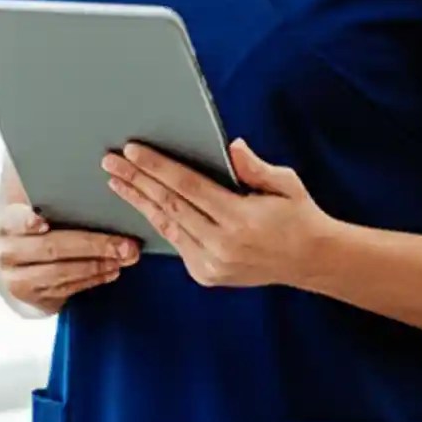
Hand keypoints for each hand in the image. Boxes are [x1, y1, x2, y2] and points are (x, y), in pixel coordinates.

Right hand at [0, 203, 140, 312]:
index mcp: (6, 223)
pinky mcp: (34, 298)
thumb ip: (48, 190)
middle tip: (125, 244)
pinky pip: (67, 289)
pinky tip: (113, 269)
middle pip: (51, 248)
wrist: (17, 264)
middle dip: (92, 246)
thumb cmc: (34, 225)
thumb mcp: (32, 206)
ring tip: (125, 257)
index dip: (26, 221)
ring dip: (98, 265)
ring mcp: (18, 280)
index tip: (42, 221)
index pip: (15, 220)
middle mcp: (7, 253)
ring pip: (62, 273)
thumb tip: (81, 162)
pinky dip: (93, 278)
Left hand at [101, 138, 336, 287]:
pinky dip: (158, 222)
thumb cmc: (298, 215)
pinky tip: (143, 205)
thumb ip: (255, 167)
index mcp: (240, 218)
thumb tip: (231, 147)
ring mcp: (212, 264)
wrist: (311, 261)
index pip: (188, 186)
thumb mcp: (285, 184)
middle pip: (169, 205)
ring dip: (139, 202)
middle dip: (136, 181)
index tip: (133, 150)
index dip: (157, 167)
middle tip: (110, 161)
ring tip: (116, 182)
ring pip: (167, 226)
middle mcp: (222, 244)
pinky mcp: (207, 274)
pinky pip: (176, 243)